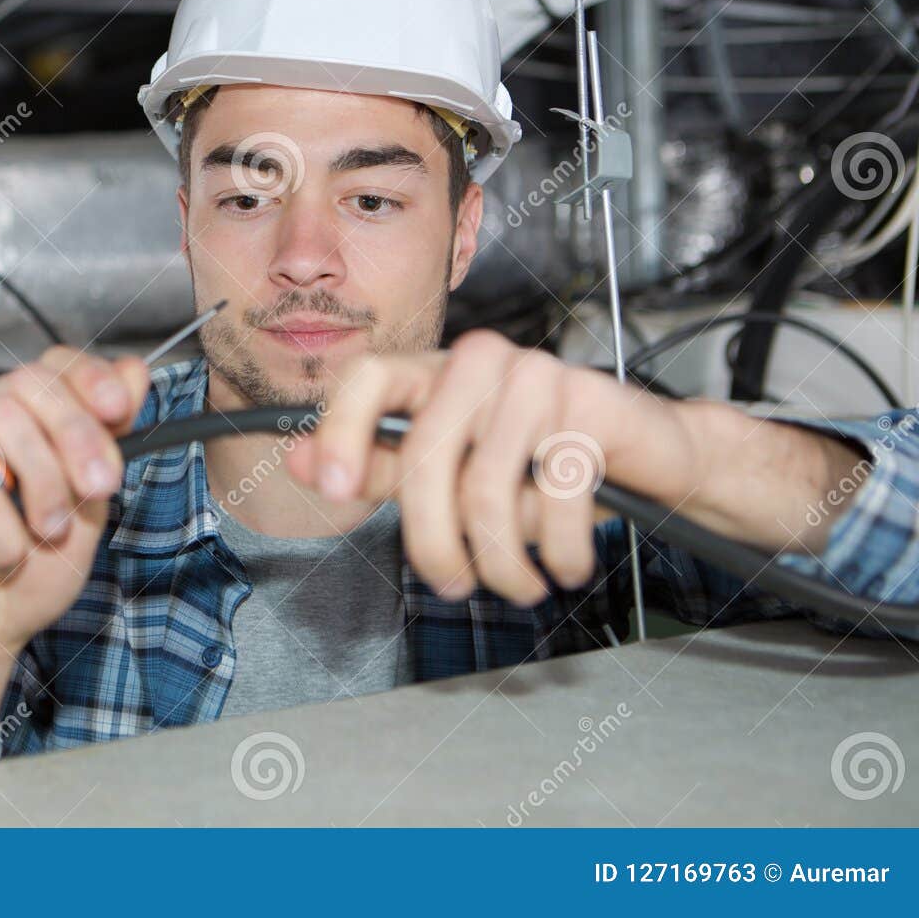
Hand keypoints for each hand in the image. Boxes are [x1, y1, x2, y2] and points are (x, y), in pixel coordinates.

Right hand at [0, 345, 150, 671]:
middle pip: (26, 383)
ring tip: (51, 532)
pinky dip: (4, 531)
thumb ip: (110, 443)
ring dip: (44, 483)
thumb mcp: (90, 507)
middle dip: (76, 432)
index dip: (88, 376)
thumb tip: (135, 372)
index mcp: (24, 420)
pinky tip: (7, 557)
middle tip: (101, 488)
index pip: (51, 364)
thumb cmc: (31, 571)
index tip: (121, 409)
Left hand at [285, 330, 700, 604]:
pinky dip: (560, 550)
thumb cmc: (544, 467)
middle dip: (432, 540)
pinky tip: (566, 564)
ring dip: (502, 562)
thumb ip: (380, 466)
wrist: (650, 458)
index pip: (369, 377)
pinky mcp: (590, 400)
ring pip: (487, 488)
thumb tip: (295, 461)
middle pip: (424, 455)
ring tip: (519, 585)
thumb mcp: (454, 472)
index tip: (331, 490)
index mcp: (437, 372)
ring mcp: (536, 375)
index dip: (340, 430)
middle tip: (451, 585)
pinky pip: (556, 494)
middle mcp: (481, 361)